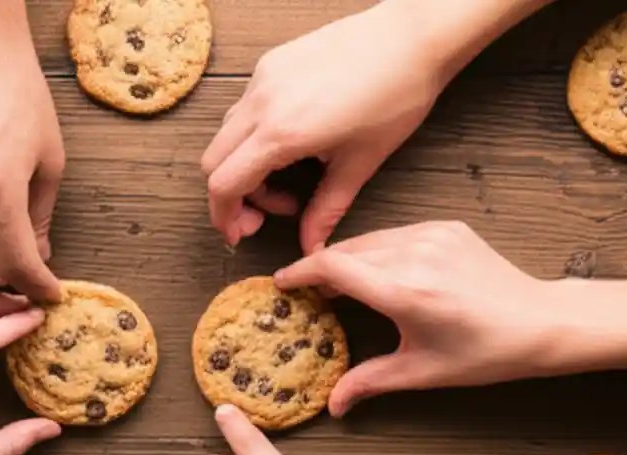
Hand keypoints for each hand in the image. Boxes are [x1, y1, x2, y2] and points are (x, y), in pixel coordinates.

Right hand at [201, 2, 446, 251]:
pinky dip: (252, 136)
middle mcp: (262, 103)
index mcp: (282, 133)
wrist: (412, 38)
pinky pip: (244, 108)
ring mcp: (263, 78)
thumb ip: (326, 209)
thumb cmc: (396, 94)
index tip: (240, 233)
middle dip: (232, 196)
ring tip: (285, 178)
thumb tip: (311, 245)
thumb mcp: (360, 163)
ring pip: (226, 134)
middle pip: (214, 162)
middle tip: (265, 215)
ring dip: (243, 165)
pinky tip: (289, 143)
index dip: (224, 217)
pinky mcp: (271, 63)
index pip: (224, 184)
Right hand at [275, 221, 562, 413]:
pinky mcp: (447, 227)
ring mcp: (433, 236)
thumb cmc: (485, 352)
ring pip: (370, 239)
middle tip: (307, 291)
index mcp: (405, 292)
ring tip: (339, 284)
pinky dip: (378, 250)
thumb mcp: (422, 371)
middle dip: (321, 269)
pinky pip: (396, 233)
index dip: (301, 272)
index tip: (282, 283)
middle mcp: (415, 256)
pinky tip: (378, 272)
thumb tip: (332, 405)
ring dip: (348, 258)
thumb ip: (369, 382)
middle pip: (346, 251)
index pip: (334, 267)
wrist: (542, 322)